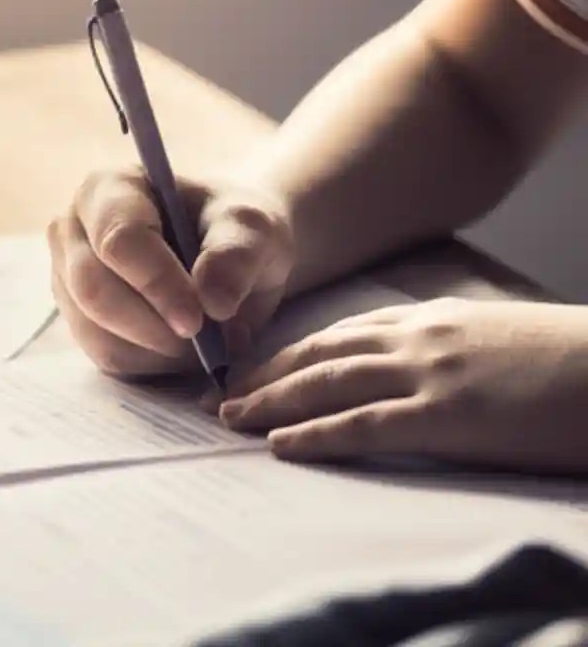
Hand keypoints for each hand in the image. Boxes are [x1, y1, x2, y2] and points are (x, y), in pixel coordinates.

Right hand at [48, 170, 294, 375]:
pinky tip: (185, 347)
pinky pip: (106, 357)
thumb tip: (213, 301)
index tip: (199, 318)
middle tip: (209, 341)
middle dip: (155, 326)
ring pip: (97, 332)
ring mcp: (68, 278)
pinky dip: (153, 364)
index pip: (119, 241)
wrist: (232, 258)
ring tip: (209, 341)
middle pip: (94, 290)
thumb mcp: (253, 230)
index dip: (156, 283)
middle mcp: (73, 230)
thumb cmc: (235, 232)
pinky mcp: (79, 321)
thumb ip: (237, 256)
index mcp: (109, 189)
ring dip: (159, 350)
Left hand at [218, 298, 587, 473]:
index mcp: (429, 320)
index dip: (286, 356)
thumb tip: (402, 372)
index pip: (338, 336)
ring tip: (228, 419)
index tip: (247, 372)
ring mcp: (431, 376)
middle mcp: (418, 340)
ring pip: (328, 385)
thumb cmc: (567, 362)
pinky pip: (365, 426)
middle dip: (262, 376)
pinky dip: (316, 435)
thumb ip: (440, 348)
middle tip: (215, 396)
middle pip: (318, 356)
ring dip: (271, 402)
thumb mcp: (491, 339)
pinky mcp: (449, 416)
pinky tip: (281, 445)